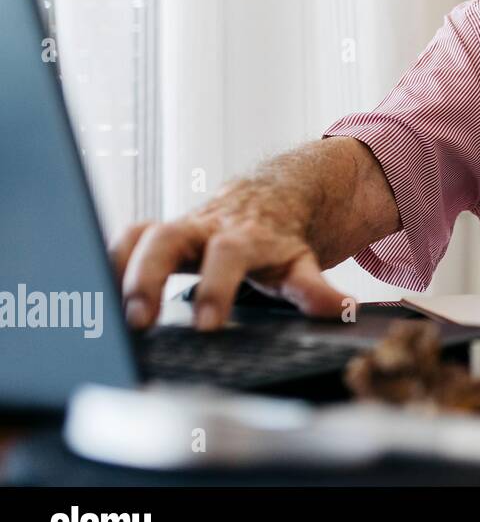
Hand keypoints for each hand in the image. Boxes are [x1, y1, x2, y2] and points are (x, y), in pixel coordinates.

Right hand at [111, 178, 351, 331]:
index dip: (217, 286)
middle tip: (138, 320)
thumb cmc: (281, 241)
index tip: (208, 325)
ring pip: (139, 235)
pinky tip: (96, 294)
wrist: (269, 196)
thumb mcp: (302, 263)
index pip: (228, 255)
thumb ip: (316, 288)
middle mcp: (205, 228)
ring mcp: (178, 228)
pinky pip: (126, 238)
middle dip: (148, 277)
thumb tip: (342, 307)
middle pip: (167, 238)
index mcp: (244, 236)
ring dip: (118, 269)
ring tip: (103, 310)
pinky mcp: (158, 234)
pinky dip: (108, 260)